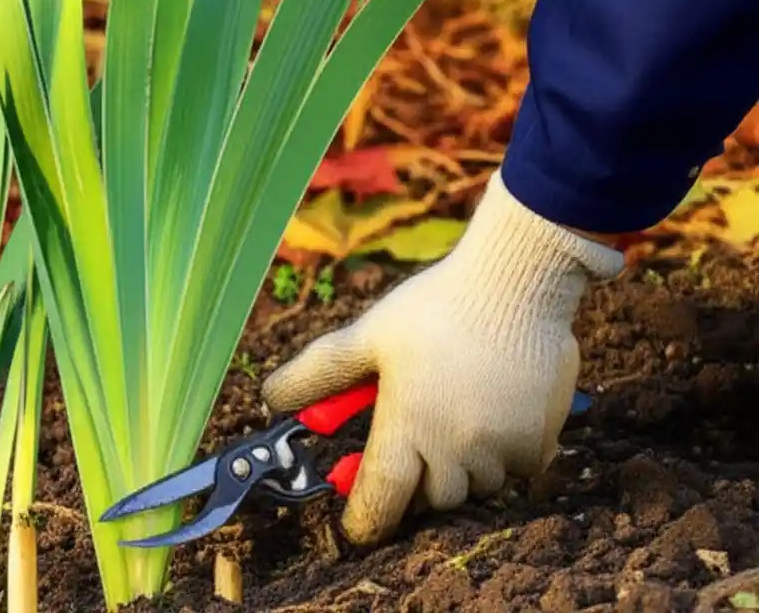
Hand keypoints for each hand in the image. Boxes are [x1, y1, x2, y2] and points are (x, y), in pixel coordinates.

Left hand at [260, 169, 623, 544]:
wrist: (516, 284)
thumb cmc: (434, 308)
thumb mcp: (366, 337)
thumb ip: (317, 373)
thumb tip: (271, 399)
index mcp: (407, 428)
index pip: (380, 502)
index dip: (364, 520)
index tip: (356, 524)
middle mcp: (456, 451)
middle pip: (429, 500)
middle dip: (414, 482)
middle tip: (409, 443)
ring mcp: (502, 452)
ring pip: (474, 489)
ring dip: (458, 468)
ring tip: (450, 416)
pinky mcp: (539, 446)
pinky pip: (512, 472)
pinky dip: (498, 456)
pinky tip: (489, 411)